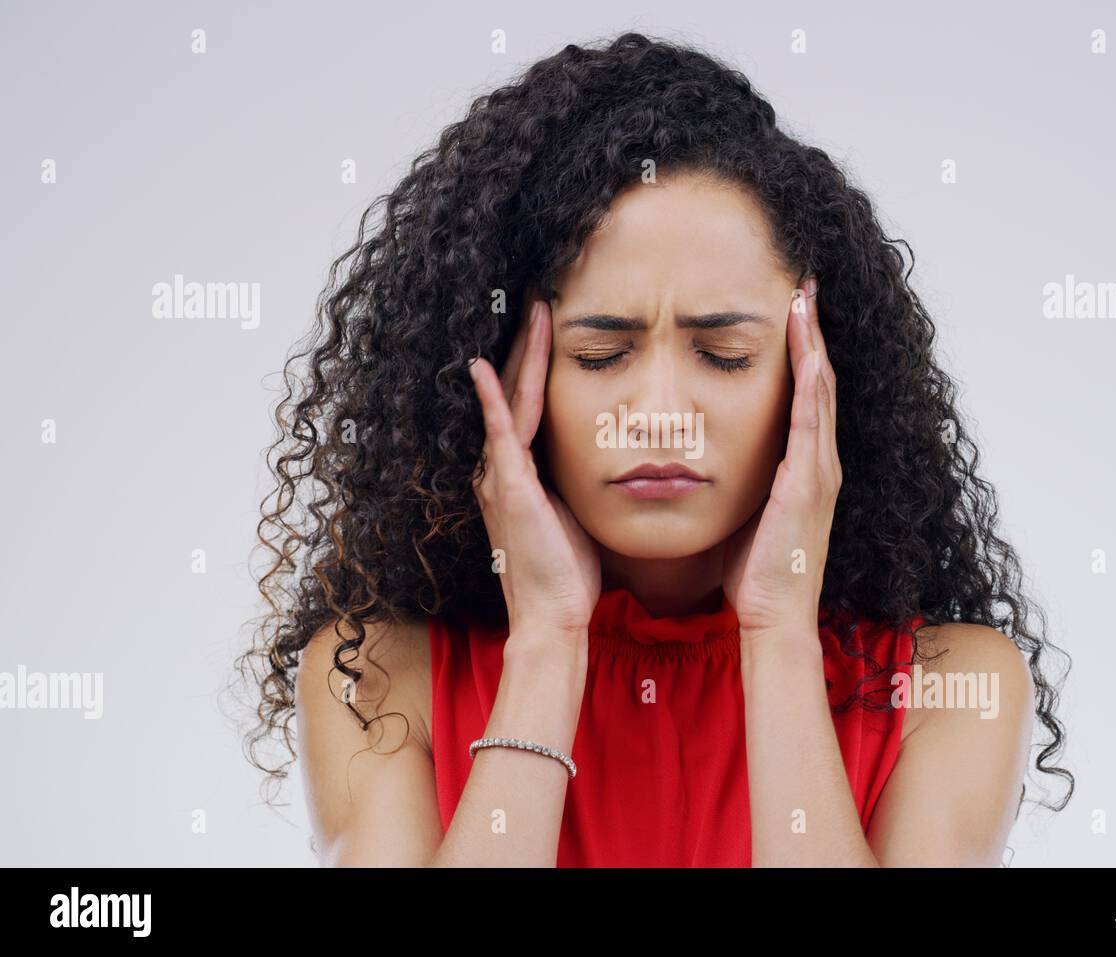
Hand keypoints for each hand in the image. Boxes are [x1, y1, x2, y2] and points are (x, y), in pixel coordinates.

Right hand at [467, 291, 601, 646]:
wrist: (553, 617)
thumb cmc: (569, 573)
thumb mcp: (575, 514)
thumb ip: (578, 481)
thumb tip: (608, 458)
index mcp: (517, 472)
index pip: (527, 402)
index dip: (537, 361)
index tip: (552, 323)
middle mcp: (501, 468)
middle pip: (514, 389)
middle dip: (527, 342)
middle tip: (540, 295)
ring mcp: (501, 476)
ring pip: (511, 399)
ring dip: (521, 354)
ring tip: (533, 309)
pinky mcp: (509, 488)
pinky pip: (500, 434)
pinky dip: (492, 400)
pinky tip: (481, 368)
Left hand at [721, 276, 840, 639]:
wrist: (774, 619)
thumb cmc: (756, 576)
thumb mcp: (747, 515)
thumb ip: (739, 485)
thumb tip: (704, 461)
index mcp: (805, 469)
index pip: (807, 396)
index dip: (802, 352)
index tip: (790, 311)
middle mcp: (820, 463)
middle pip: (821, 381)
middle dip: (813, 331)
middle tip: (804, 285)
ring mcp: (820, 470)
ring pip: (821, 389)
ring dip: (814, 340)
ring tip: (804, 297)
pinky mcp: (808, 481)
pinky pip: (812, 418)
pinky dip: (811, 377)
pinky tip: (805, 344)